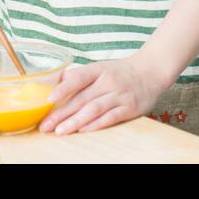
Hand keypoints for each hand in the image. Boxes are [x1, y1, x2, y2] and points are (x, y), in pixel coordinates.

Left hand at [38, 53, 170, 134]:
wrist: (152, 71)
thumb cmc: (121, 71)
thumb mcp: (101, 67)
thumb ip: (80, 76)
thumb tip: (56, 82)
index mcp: (99, 69)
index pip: (79, 77)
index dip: (63, 88)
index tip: (48, 100)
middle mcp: (108, 81)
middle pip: (82, 98)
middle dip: (61, 113)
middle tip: (46, 126)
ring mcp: (119, 95)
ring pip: (94, 109)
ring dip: (75, 121)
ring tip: (60, 131)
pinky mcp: (130, 107)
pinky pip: (111, 117)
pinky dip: (96, 124)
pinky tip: (83, 130)